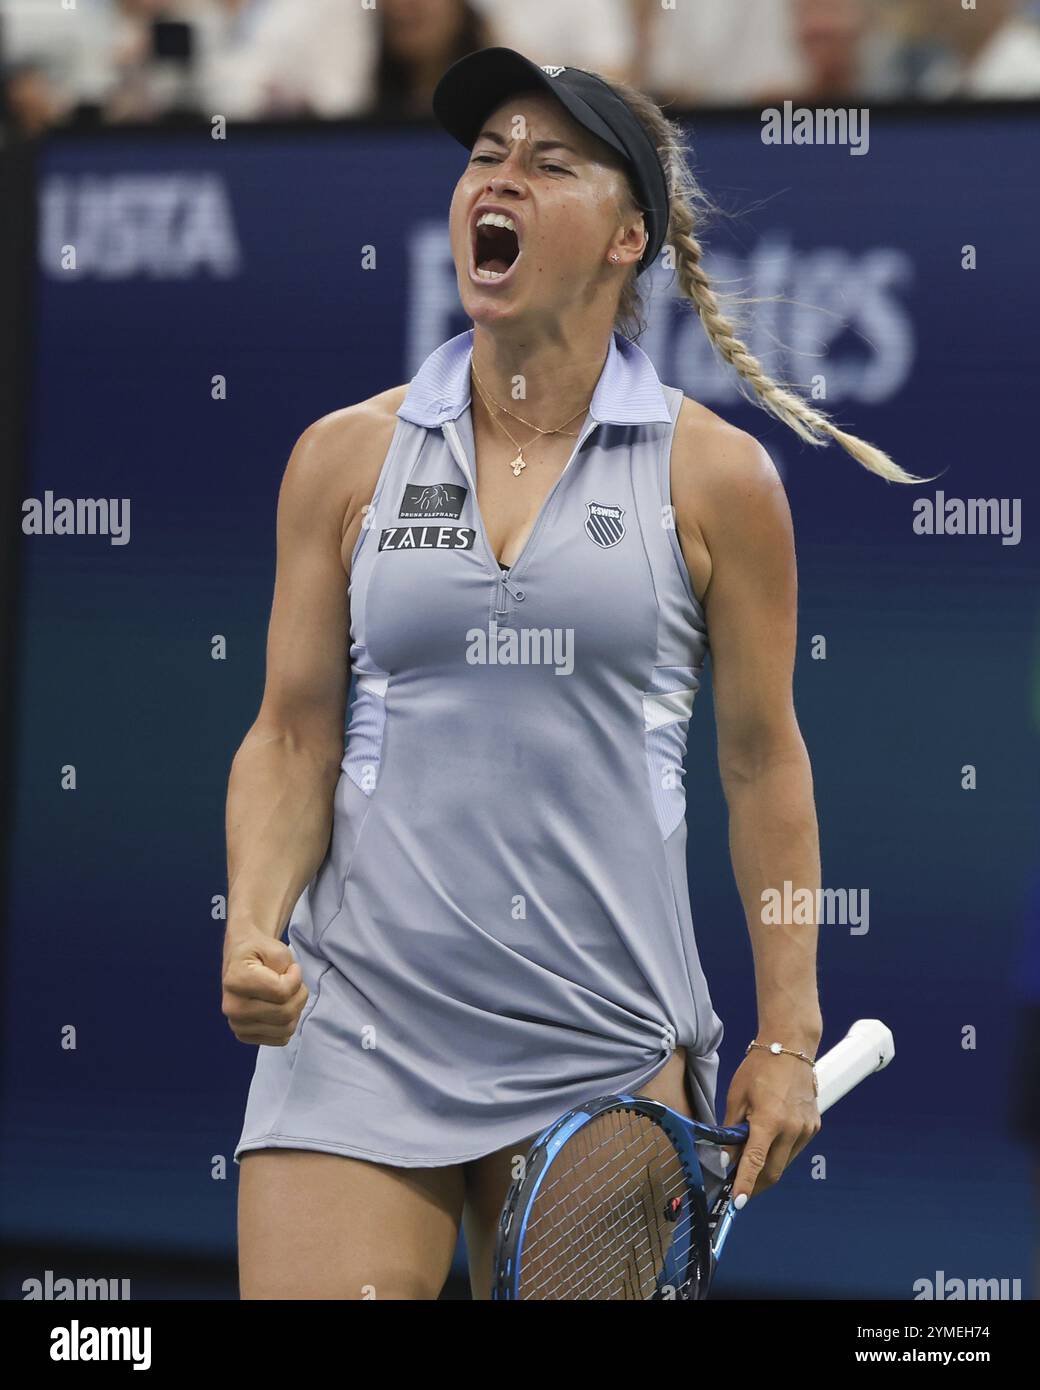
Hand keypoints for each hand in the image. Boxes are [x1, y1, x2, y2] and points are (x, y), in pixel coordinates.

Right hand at [221, 929, 308, 1045]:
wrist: (242, 960)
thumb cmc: (260, 953)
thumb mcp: (275, 948)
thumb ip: (285, 964)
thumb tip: (290, 988)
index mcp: (235, 980)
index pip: (282, 992)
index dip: (296, 978)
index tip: (292, 969)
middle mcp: (232, 1007)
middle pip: (285, 1013)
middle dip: (299, 995)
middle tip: (293, 982)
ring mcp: (237, 1024)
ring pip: (286, 1028)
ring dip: (296, 1009)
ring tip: (287, 994)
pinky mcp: (244, 1036)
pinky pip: (281, 1038)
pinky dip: (288, 1023)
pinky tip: (280, 1007)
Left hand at [720, 1048, 820, 1203]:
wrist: (790, 1047)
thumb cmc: (759, 1068)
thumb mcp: (736, 1098)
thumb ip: (732, 1132)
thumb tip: (727, 1160)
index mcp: (770, 1121)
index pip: (755, 1162)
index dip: (745, 1185)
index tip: (737, 1203)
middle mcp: (792, 1129)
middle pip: (773, 1172)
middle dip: (754, 1185)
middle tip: (738, 1189)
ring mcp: (806, 1129)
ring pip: (784, 1163)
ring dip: (767, 1170)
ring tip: (750, 1164)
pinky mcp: (813, 1127)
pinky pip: (794, 1150)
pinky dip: (779, 1154)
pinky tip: (768, 1143)